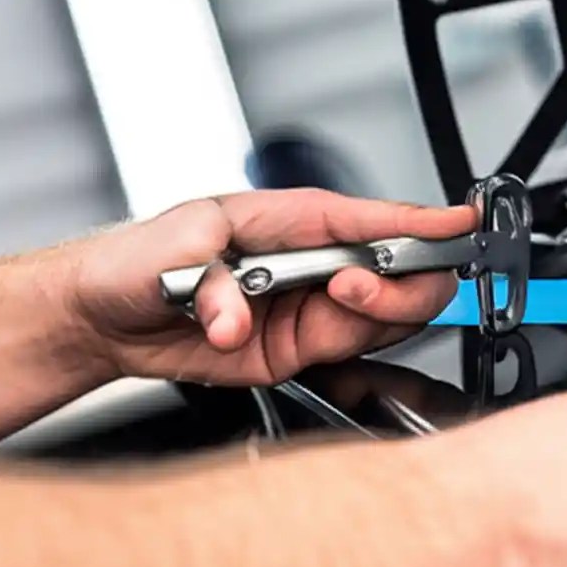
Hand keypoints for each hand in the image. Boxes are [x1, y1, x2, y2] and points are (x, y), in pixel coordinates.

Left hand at [71, 189, 476, 385]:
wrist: (105, 315)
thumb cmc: (136, 259)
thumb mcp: (173, 246)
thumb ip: (211, 285)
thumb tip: (235, 321)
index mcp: (294, 219)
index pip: (375, 218)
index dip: (424, 221)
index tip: (461, 224)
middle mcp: (315, 263)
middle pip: (400, 271)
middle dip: (401, 282)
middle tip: (357, 288)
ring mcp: (313, 308)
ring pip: (386, 314)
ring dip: (371, 314)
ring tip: (325, 303)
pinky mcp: (301, 348)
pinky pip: (352, 348)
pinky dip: (344, 348)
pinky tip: (301, 337)